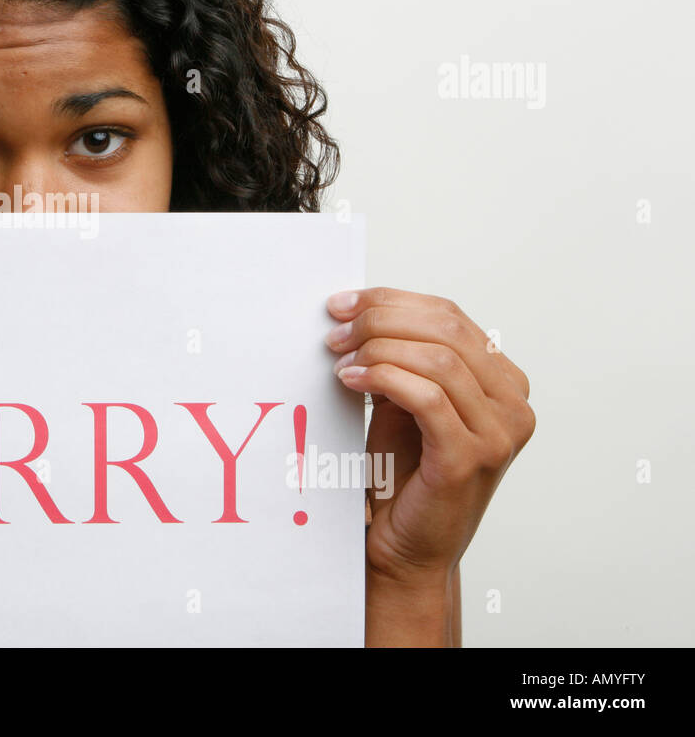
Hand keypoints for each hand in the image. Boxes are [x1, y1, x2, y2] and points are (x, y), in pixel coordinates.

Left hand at [325, 287, 533, 590]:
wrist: (406, 547)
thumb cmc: (405, 475)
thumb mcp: (405, 401)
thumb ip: (401, 356)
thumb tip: (359, 309)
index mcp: (503, 381)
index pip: (449, 316)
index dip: (392, 301)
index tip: (343, 303)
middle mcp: (513, 404)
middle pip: (445, 328)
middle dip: (380, 319)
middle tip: (335, 330)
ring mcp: (500, 433)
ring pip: (438, 359)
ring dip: (377, 348)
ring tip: (339, 357)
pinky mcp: (471, 458)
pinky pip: (428, 397)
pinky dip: (384, 378)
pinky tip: (352, 380)